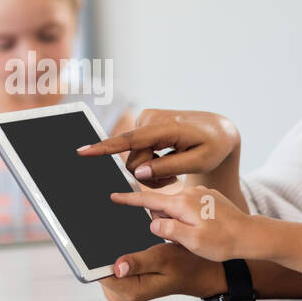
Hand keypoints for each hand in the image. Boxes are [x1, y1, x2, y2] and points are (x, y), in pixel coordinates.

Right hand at [76, 109, 238, 187]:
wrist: (218, 130)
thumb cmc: (213, 146)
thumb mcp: (199, 162)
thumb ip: (169, 167)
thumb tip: (139, 173)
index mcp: (167, 127)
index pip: (132, 139)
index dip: (106, 148)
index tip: (83, 152)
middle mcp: (151, 119)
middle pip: (134, 160)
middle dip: (148, 176)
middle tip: (172, 181)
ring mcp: (146, 120)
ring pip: (134, 159)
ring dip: (151, 171)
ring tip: (173, 172)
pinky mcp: (144, 124)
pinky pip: (136, 152)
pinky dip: (150, 162)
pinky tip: (167, 161)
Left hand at [97, 242, 226, 300]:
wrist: (194, 273)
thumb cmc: (183, 267)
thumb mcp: (163, 258)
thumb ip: (138, 262)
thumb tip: (117, 267)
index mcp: (129, 292)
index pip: (97, 272)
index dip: (96, 254)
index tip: (98, 238)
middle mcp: (121, 295)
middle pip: (98, 267)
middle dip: (106, 250)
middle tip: (126, 239)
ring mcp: (120, 290)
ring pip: (103, 265)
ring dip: (113, 251)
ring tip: (133, 244)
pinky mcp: (121, 283)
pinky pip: (111, 265)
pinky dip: (118, 253)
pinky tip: (131, 248)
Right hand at [109, 184, 266, 262]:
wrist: (251, 236)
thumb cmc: (223, 241)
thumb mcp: (191, 241)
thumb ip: (168, 230)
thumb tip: (153, 222)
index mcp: (182, 202)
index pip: (148, 198)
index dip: (129, 199)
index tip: (113, 196)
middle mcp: (189, 193)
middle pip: (162, 205)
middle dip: (163, 220)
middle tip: (181, 239)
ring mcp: (200, 194)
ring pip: (176, 207)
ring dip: (177, 221)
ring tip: (196, 236)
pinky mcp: (208, 198)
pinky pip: (189, 206)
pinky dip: (188, 218)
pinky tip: (203, 230)